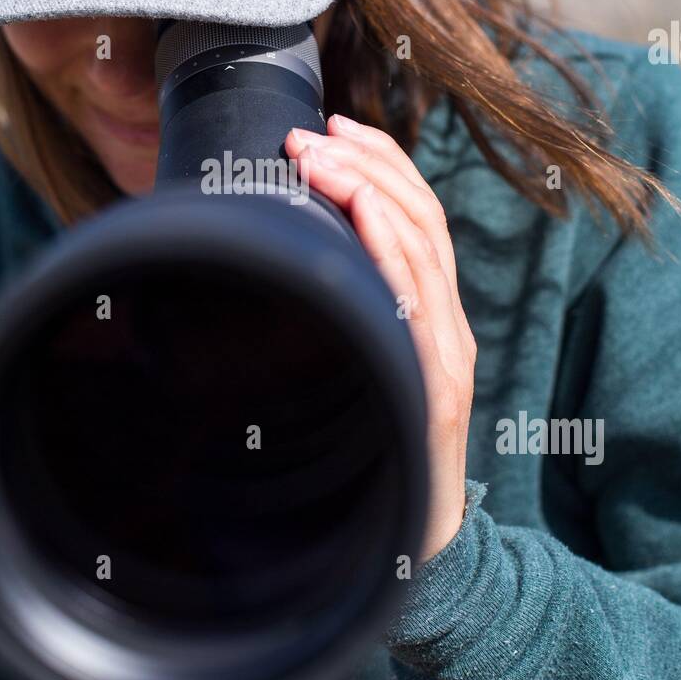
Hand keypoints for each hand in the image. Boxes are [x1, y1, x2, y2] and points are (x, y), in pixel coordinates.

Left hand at [286, 114, 475, 562]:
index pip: (411, 216)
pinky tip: (365, 218)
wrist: (403, 552)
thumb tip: (235, 274)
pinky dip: (395, 253)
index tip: (328, 128)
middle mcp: (442, 325)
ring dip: (371, 190)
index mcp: (420, 315)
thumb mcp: (335, 375)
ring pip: (424, 248)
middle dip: (367, 162)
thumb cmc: (357, 459)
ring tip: (321, 158)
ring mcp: (446, 356)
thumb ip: (316, 326)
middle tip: (311, 135)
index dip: (376, 163)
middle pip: (420, 218)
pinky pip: (423, 308)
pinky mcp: (439, 393)